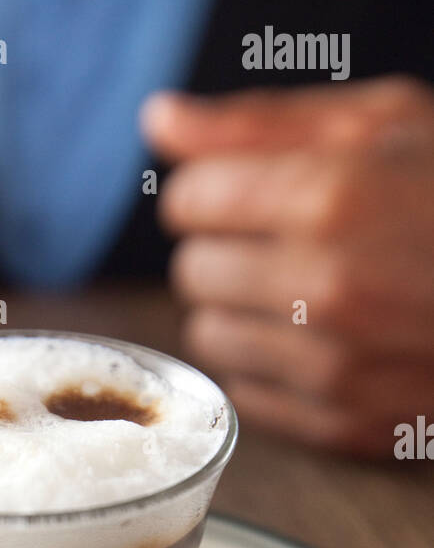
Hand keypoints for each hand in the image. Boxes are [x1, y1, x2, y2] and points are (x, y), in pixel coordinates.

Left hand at [141, 76, 433, 453]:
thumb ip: (261, 124)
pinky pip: (246, 394)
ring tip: (302, 290)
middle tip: (283, 240)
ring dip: (239, 310)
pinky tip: (319, 340)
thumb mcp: (389, 125)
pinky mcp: (344, 427)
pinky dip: (269, 366)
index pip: (187, 199)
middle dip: (223, 248)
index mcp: (331, 196)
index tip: (245, 192)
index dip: (212, 190)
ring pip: (209, 336)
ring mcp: (335, 367)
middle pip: (191, 270)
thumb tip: (158, 120)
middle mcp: (324, 288)